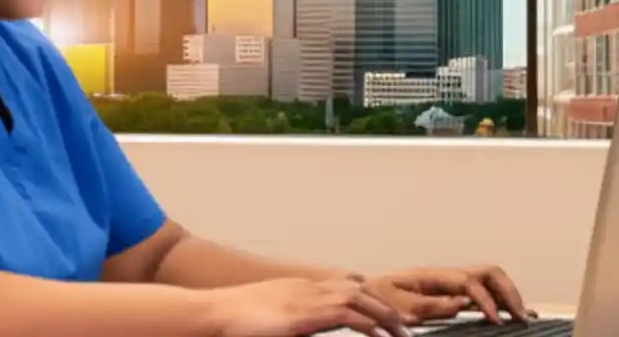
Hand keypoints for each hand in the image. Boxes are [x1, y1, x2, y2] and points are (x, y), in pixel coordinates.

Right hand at [203, 276, 411, 335]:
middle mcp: (308, 288)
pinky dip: (368, 323)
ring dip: (383, 314)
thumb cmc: (236, 320)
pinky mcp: (305, 315)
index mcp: (301, 289)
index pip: (344, 286)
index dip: (369, 299)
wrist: (215, 314)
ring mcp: (307, 298)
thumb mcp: (272, 317)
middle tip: (402, 327)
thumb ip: (293, 321)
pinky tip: (380, 334)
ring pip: (358, 299)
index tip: (384, 315)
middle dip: (383, 307)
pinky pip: (346, 315)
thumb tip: (299, 328)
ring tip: (400, 332)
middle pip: (357, 290)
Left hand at [364, 265, 530, 325]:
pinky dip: (499, 296)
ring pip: (489, 276)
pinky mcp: (450, 289)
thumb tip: (462, 303)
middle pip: (488, 271)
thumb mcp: (399, 307)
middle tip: (520, 316)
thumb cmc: (378, 299)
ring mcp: (449, 280)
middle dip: (508, 292)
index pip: (469, 281)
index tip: (496, 321)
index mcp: (432, 275)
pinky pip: (482, 287)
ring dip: (508, 293)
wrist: (364, 294)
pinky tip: (508, 312)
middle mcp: (444, 274)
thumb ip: (431, 305)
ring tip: (521, 315)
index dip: (486, 301)